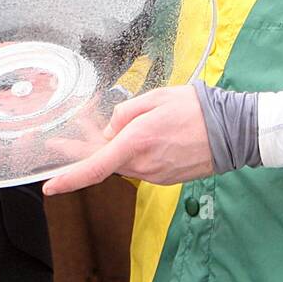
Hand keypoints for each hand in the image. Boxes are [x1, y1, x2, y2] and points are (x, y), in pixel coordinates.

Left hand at [42, 84, 213, 194]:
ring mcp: (154, 174)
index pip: (95, 166)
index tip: (50, 184)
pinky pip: (138, 165)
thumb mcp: (156, 97)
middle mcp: (143, 165)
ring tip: (112, 125)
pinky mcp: (164, 177)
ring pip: (121, 163)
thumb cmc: (195, 109)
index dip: (69, 177)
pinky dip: (131, 153)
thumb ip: (125, 112)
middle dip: (84, 149)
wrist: (232, 132)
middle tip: (61, 140)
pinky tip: (141, 136)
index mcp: (136, 142)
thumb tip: (110, 129)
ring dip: (112, 148)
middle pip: (104, 162)